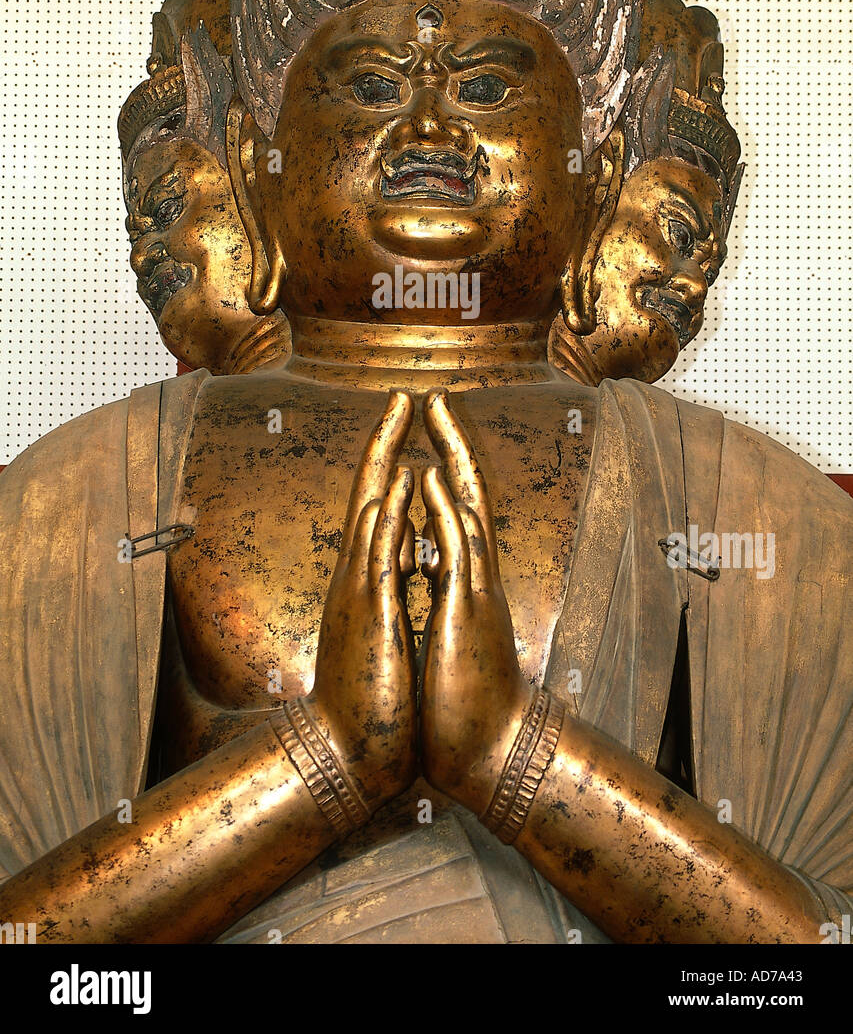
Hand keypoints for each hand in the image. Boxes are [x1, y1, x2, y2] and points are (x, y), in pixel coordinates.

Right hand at [306, 390, 417, 810]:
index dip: (392, 462)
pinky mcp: (370, 612)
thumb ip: (389, 588)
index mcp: (369, 579)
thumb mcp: (383, 630)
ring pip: (370, 507)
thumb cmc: (370, 698)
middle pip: (369, 491)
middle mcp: (359, 574)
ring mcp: (360, 590)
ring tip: (399, 412)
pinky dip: (388, 510)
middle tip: (402, 394)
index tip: (407, 425)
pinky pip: (380, 549)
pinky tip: (397, 478)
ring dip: (385, 458)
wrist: (346, 754)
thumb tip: (403, 554)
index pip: (379, 507)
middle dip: (386, 441)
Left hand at [420, 389, 533, 813]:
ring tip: (436, 410)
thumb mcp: (441, 632)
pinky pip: (457, 549)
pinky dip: (446, 508)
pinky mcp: (465, 611)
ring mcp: (472, 589)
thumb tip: (423, 557)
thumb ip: (437, 591)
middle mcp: (471, 575)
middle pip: (468, 491)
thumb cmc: (460, 702)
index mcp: (459, 580)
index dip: (442, 463)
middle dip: (452, 441)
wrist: (487, 756)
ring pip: (468, 505)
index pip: (451, 508)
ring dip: (452, 455)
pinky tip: (435, 475)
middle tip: (436, 395)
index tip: (425, 428)